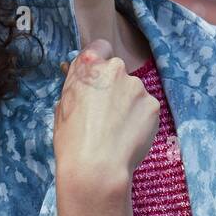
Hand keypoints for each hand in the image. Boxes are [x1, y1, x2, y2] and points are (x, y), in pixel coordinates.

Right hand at [52, 39, 159, 195]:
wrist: (96, 168)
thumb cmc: (72, 141)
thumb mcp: (62, 107)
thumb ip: (75, 88)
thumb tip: (81, 84)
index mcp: (89, 65)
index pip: (100, 48)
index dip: (99, 62)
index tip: (98, 78)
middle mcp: (114, 69)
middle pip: (117, 72)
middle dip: (114, 87)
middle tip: (105, 113)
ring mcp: (136, 86)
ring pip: (134, 91)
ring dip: (128, 105)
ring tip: (116, 131)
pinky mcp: (152, 104)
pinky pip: (146, 108)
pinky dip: (140, 120)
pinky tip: (129, 136)